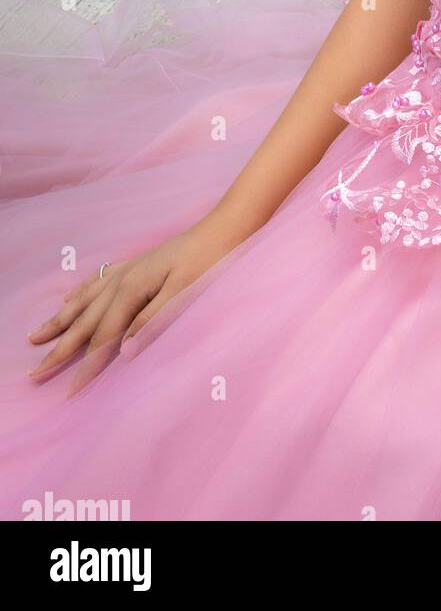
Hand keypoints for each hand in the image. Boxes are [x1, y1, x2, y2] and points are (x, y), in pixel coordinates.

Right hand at [26, 217, 246, 396]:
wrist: (225, 228)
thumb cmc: (210, 262)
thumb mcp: (185, 293)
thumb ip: (153, 320)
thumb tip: (122, 351)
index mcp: (133, 289)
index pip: (104, 337)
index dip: (86, 366)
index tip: (69, 393)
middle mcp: (122, 279)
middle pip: (84, 321)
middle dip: (59, 349)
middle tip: (34, 374)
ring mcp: (127, 269)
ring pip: (83, 301)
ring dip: (59, 321)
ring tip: (35, 337)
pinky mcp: (136, 264)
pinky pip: (97, 281)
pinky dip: (78, 293)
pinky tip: (67, 299)